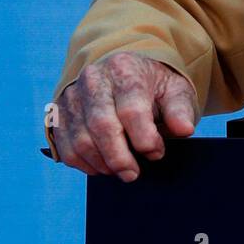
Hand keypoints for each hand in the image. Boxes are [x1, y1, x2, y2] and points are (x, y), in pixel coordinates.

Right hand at [50, 52, 198, 180]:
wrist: (123, 73)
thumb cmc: (152, 85)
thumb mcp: (175, 90)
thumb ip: (180, 109)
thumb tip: (184, 129)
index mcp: (125, 69)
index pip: (131, 110)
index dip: (145, 138)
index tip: (156, 152)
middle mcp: (94, 79)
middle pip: (102, 126)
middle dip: (119, 158)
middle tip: (133, 174)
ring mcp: (72, 95)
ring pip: (81, 140)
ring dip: (102, 163)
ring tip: (121, 169)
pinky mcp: (59, 112)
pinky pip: (65, 146)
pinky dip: (83, 163)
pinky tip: (101, 165)